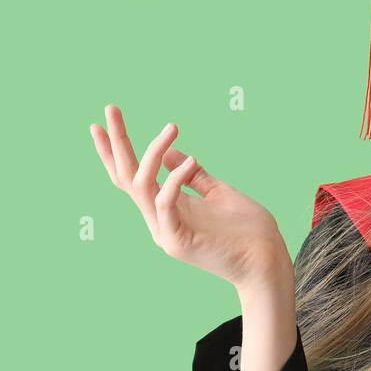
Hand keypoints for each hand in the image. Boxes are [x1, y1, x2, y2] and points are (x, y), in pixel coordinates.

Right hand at [89, 104, 292, 293]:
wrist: (267, 263)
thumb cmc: (247, 230)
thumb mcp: (219, 193)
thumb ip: (195, 176)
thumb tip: (172, 152)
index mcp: (166, 210)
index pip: (131, 177)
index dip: (115, 151)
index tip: (103, 122)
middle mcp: (158, 220)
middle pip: (126, 177)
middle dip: (117, 142)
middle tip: (110, 108)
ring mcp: (165, 232)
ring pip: (142, 186)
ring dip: (153, 153)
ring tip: (172, 128)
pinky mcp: (178, 241)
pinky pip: (164, 204)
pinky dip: (174, 179)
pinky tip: (191, 161)